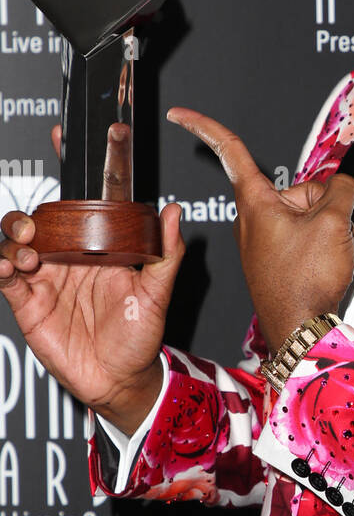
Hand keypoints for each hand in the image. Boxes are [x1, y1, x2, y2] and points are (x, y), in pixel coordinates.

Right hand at [0, 123, 184, 434]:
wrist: (122, 380)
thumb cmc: (141, 336)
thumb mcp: (158, 293)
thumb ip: (165, 254)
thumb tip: (174, 211)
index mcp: (99, 245)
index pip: (83, 198)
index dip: (73, 166)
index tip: (65, 135)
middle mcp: (69, 254)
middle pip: (39, 216)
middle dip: (31, 212)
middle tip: (36, 225)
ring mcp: (46, 275)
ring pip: (15, 240)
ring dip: (15, 236)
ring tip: (27, 250)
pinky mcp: (27, 300)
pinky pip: (3, 274)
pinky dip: (0, 264)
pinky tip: (11, 265)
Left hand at [166, 108, 353, 353]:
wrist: (300, 330)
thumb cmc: (303, 284)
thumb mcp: (335, 222)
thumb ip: (340, 188)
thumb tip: (341, 183)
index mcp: (256, 202)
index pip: (228, 150)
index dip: (203, 126)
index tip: (180, 115)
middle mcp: (252, 221)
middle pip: (293, 188)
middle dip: (318, 201)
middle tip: (325, 229)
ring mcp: (262, 242)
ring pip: (302, 214)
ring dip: (323, 227)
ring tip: (323, 254)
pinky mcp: (274, 261)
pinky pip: (302, 237)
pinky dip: (318, 246)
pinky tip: (321, 265)